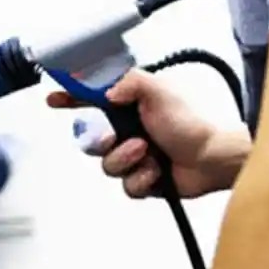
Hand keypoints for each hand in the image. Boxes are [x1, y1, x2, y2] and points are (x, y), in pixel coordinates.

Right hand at [47, 69, 240, 198]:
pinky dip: (142, 179)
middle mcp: (127, 130)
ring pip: (106, 165)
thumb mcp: (158, 90)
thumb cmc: (192, 124)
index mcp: (128, 105)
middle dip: (100, 140)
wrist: (214, 158)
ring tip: (147, 152)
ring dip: (125, 159)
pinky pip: (126, 186)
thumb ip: (128, 82)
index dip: (70, 99)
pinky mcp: (142, 179)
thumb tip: (106, 93)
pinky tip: (157, 170)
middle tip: (113, 136)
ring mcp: (133, 156)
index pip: (90, 99)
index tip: (54, 99)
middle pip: (90, 139)